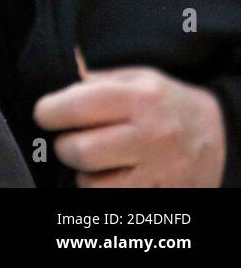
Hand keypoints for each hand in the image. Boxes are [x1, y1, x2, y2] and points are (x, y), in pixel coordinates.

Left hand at [34, 66, 225, 186]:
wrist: (220, 139)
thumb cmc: (165, 104)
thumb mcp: (136, 79)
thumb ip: (94, 78)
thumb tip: (58, 66)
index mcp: (141, 99)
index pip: (77, 107)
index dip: (49, 112)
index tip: (46, 113)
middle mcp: (151, 137)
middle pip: (80, 151)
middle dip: (64, 145)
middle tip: (71, 138)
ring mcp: (158, 172)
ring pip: (92, 184)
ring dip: (84, 173)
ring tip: (96, 159)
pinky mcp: (160, 196)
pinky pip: (111, 200)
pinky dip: (103, 190)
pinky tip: (113, 175)